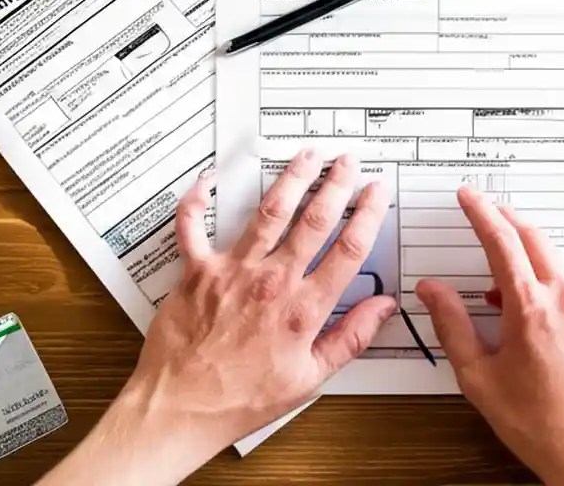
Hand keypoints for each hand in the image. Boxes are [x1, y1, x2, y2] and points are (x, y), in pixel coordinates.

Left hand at [40, 150, 394, 485]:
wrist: (181, 408)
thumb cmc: (240, 400)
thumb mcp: (310, 378)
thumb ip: (350, 338)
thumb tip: (383, 308)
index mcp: (303, 309)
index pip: (349, 249)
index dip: (369, 214)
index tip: (377, 193)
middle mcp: (271, 282)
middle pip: (314, 219)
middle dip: (336, 184)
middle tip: (347, 162)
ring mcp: (233, 271)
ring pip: (269, 211)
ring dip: (291, 178)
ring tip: (307, 155)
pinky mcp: (197, 271)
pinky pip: (194, 226)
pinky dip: (198, 199)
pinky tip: (209, 178)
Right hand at [416, 187, 563, 485]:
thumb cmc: (539, 425)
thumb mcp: (478, 377)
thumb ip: (452, 325)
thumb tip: (433, 291)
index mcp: (529, 308)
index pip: (501, 240)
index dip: (481, 213)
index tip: (470, 197)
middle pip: (535, 239)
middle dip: (509, 221)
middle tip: (491, 218)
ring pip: (561, 271)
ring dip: (535, 271)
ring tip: (514, 300)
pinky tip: (553, 332)